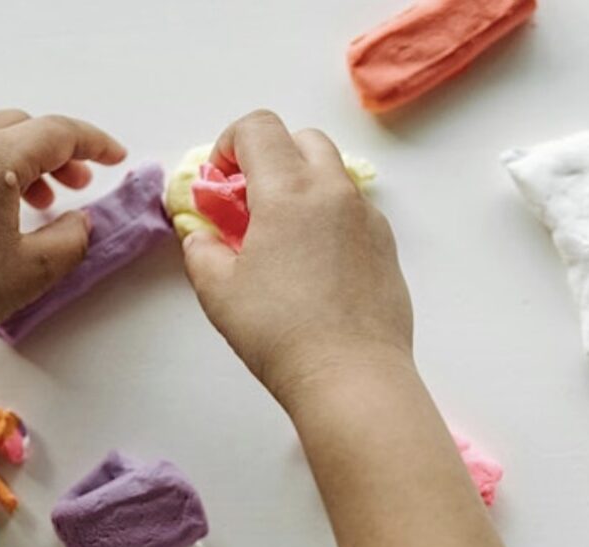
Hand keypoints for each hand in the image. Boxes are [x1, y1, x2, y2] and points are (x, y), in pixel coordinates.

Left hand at [0, 110, 126, 356]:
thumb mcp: (34, 270)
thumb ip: (72, 236)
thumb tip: (79, 219)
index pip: (57, 133)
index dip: (94, 143)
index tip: (116, 158)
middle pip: (20, 126)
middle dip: (56, 151)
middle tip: (78, 184)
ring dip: (19, 159)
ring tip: (36, 201)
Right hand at [181, 110, 412, 407]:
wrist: (352, 375)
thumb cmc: (280, 333)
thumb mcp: (218, 291)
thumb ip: (202, 249)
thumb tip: (202, 236)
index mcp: (290, 190)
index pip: (258, 128)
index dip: (229, 144)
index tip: (219, 182)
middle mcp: (335, 192)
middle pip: (302, 140)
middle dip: (270, 157)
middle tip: (248, 204)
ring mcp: (367, 218)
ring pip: (333, 174)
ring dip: (302, 185)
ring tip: (281, 236)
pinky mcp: (386, 246)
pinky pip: (354, 210)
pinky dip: (329, 216)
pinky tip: (314, 264)